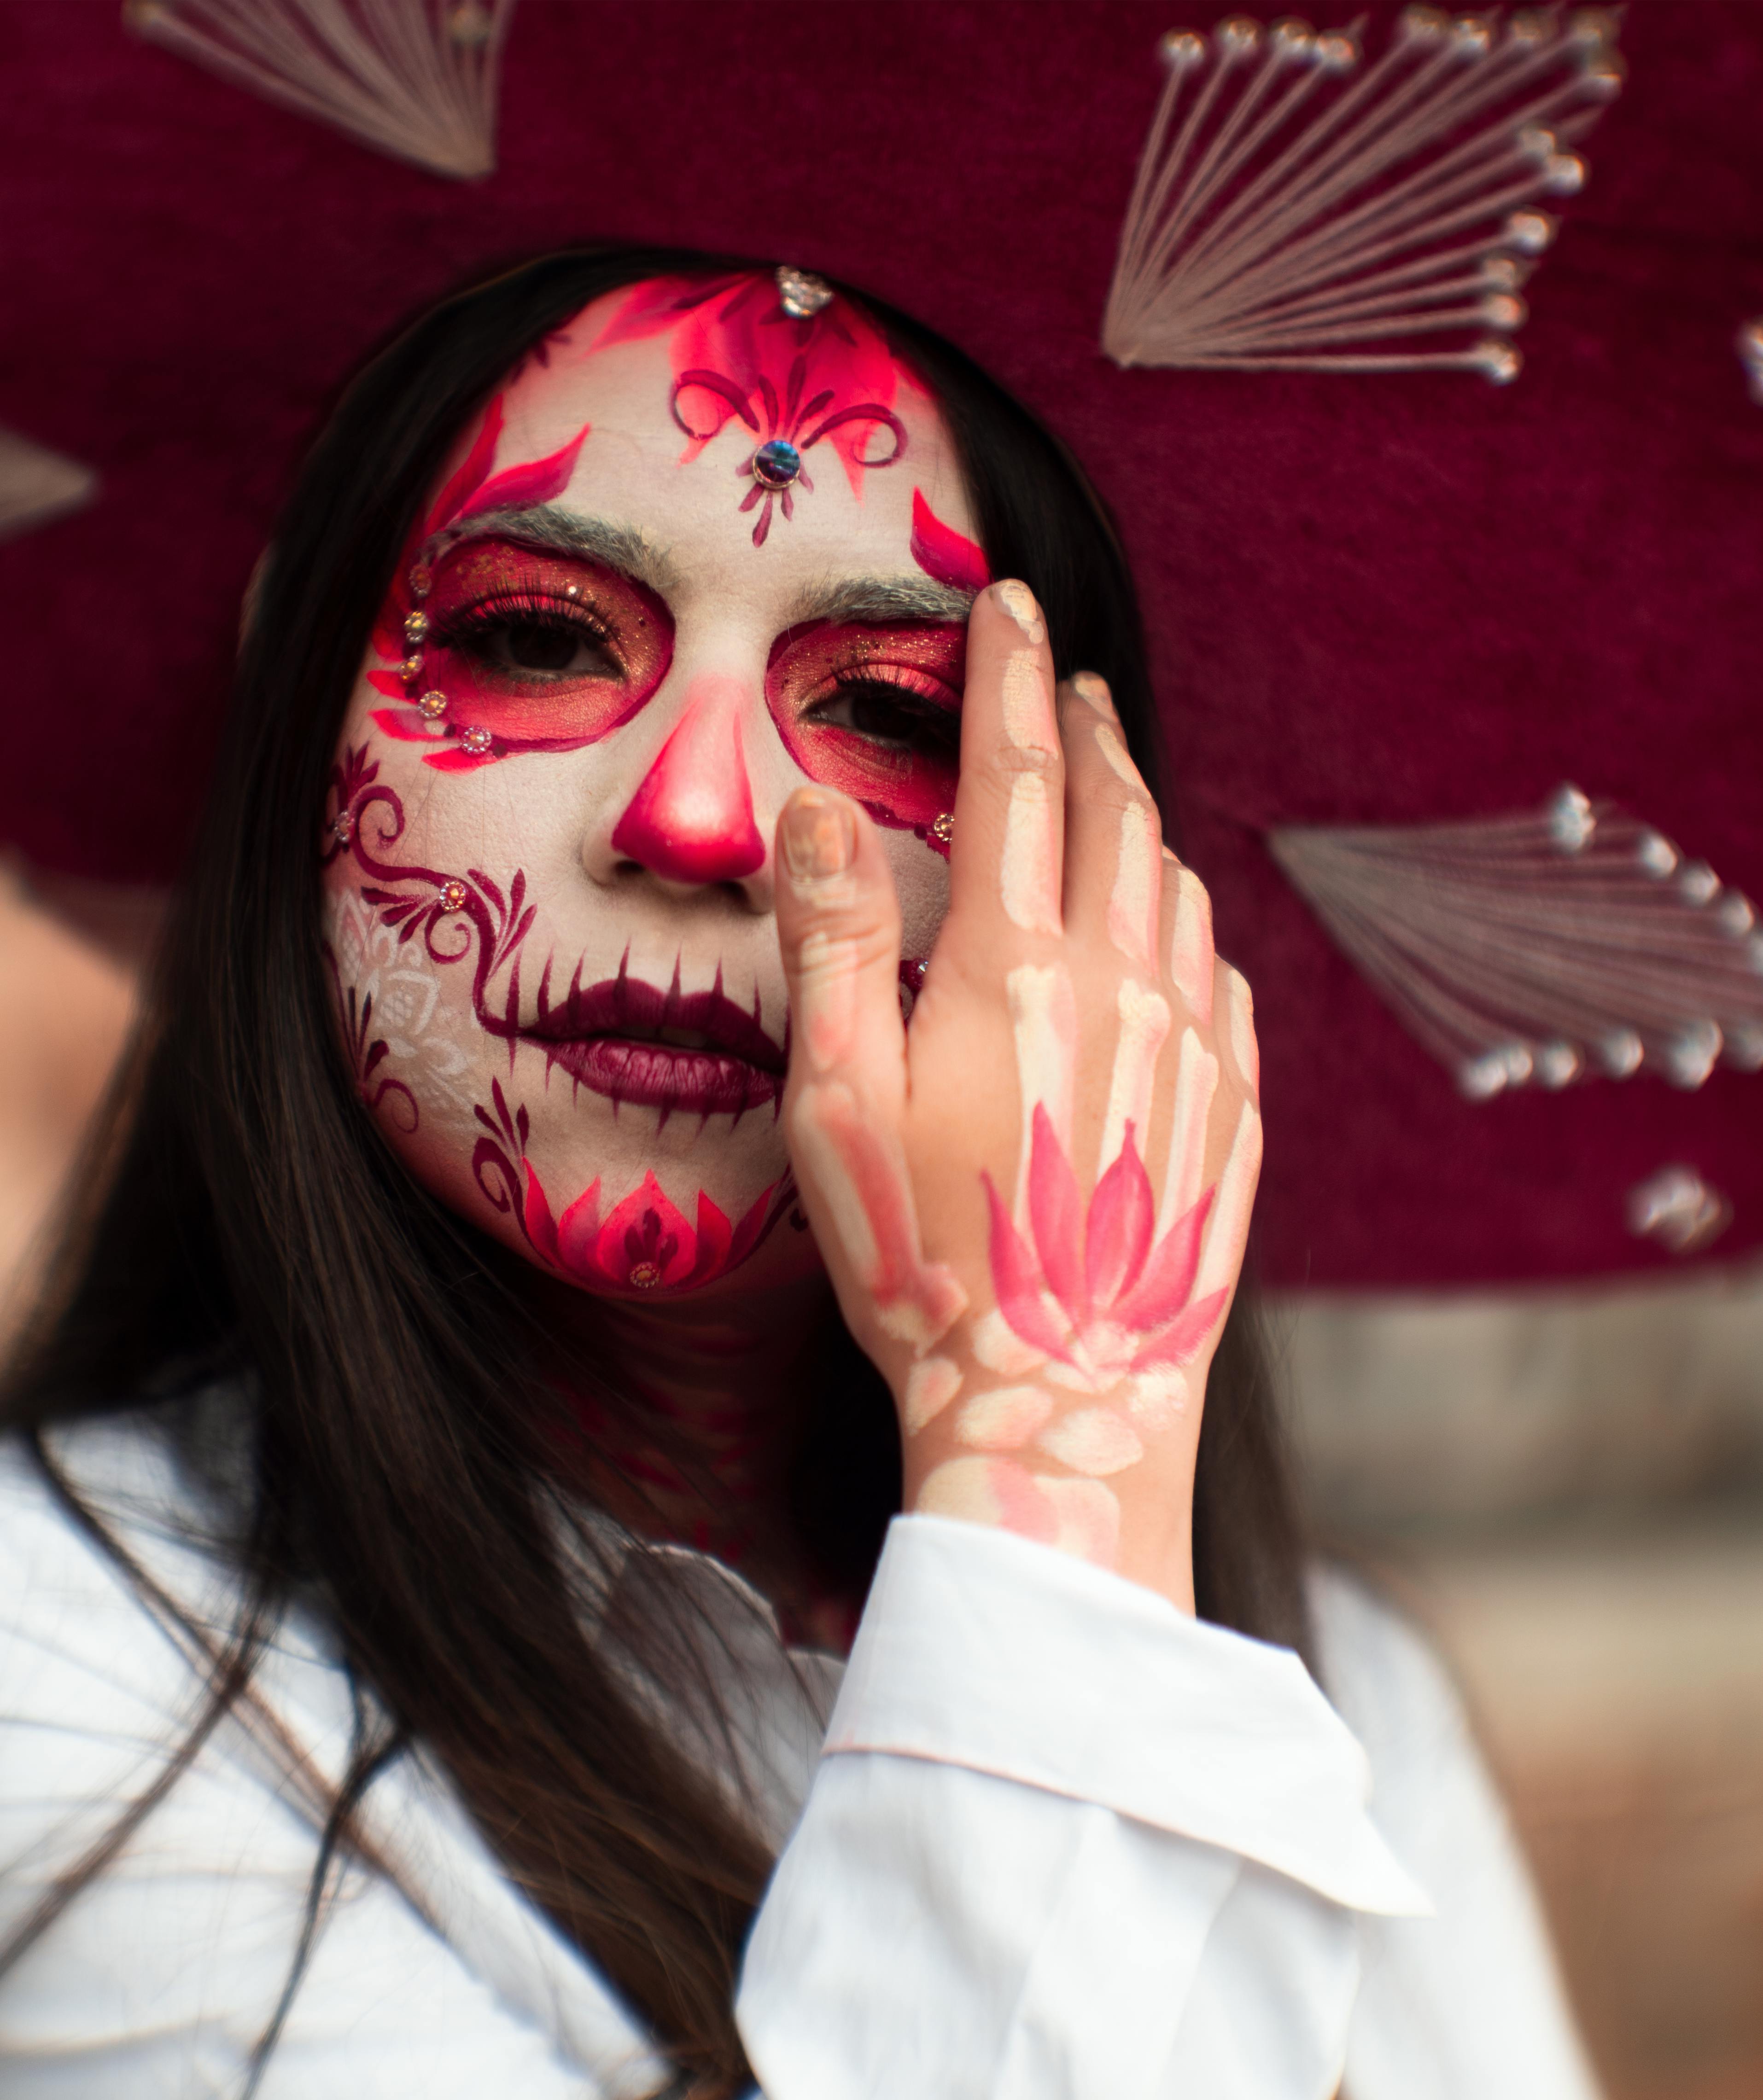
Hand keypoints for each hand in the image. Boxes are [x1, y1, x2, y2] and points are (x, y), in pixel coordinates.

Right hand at [773, 581, 1259, 1611]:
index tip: (1008, 607)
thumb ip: (831, 940)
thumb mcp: (835, 1099)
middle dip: (1085, 724)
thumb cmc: (926, 1258)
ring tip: (1112, 785)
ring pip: (1179, 885)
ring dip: (1142, 815)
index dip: (1008, 677)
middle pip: (1116, 809)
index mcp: (1017, 967)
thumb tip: (818, 805)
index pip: (1017, 774)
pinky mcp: (1233, 1111)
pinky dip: (1191, 920)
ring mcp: (1194, 1047)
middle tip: (1064, 673)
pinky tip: (1173, 927)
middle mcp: (1125, 985)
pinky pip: (1224, 976)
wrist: (1060, 1402)